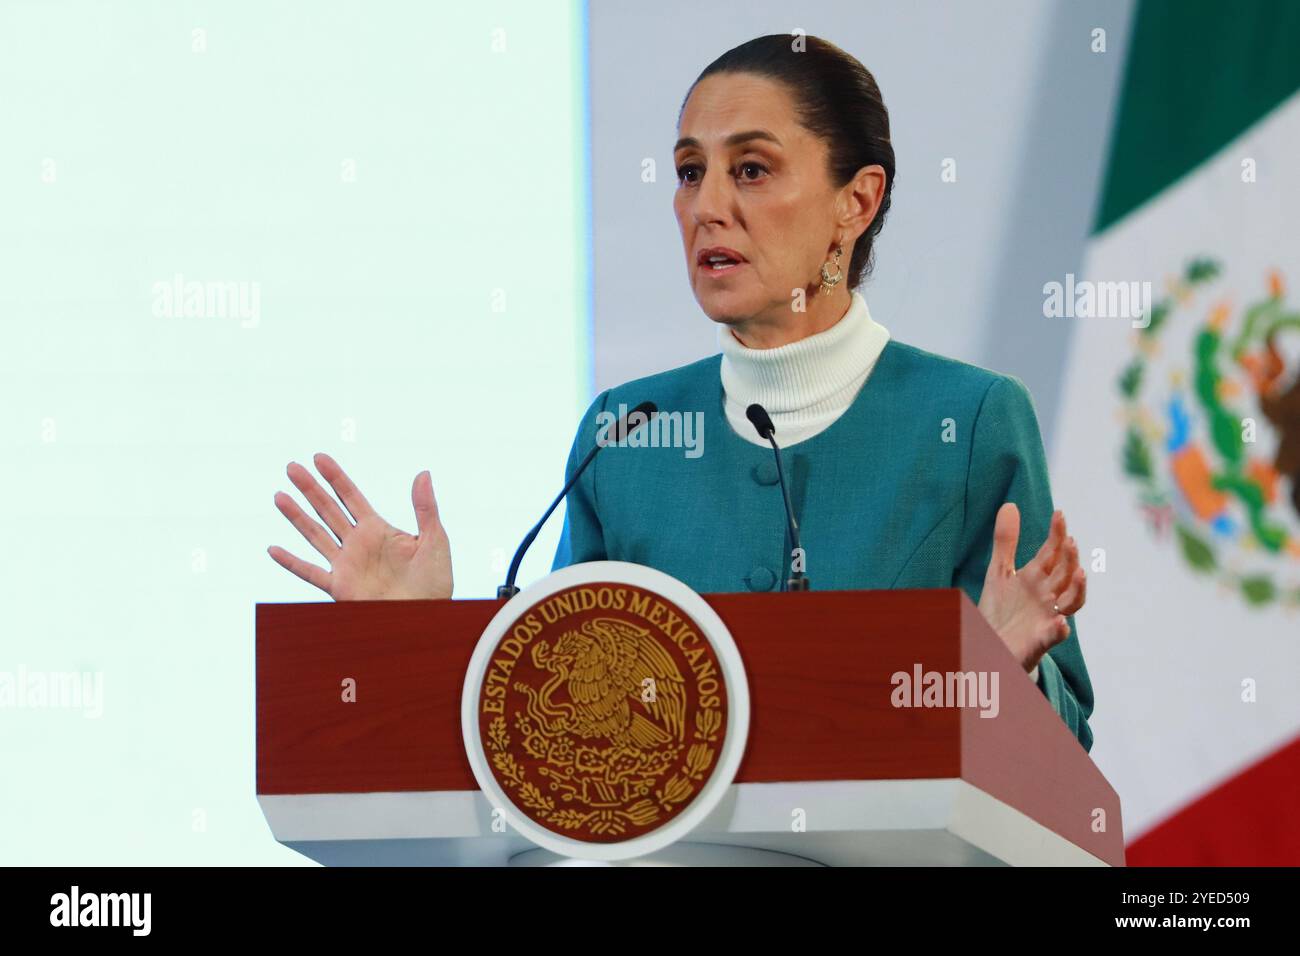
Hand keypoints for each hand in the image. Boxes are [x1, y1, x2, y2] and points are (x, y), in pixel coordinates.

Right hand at [268, 452, 452, 600]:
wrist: (427, 616)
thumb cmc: (435, 582)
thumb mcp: (434, 539)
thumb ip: (425, 507)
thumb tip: (423, 473)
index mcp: (379, 530)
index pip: (352, 497)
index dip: (335, 477)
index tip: (318, 458)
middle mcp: (358, 544)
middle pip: (329, 509)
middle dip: (310, 488)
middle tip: (291, 467)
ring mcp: (347, 565)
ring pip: (315, 534)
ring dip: (296, 516)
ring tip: (279, 495)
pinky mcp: (341, 587)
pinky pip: (311, 573)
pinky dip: (291, 562)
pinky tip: (273, 549)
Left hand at [977, 504, 1085, 672]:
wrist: (991, 645)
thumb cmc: (1002, 609)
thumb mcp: (1000, 572)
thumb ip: (1006, 541)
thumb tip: (1010, 504)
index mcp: (1037, 578)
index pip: (1052, 552)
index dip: (1057, 534)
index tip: (1059, 514)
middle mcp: (1047, 596)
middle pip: (1065, 574)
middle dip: (1069, 558)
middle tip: (1070, 541)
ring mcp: (1046, 618)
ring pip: (1070, 603)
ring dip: (1077, 589)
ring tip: (1079, 572)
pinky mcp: (1038, 642)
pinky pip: (1053, 637)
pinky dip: (1058, 631)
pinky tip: (1061, 623)